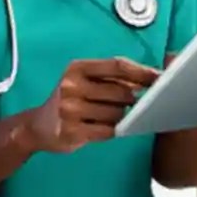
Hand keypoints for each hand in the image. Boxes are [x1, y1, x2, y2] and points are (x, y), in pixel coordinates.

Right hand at [23, 58, 159, 153]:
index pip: (117, 65)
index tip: (159, 78)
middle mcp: (71, 86)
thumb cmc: (69, 100)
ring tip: (107, 116)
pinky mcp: (72, 131)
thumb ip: (111, 77)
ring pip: (117, 114)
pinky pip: (107, 131)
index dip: (141, 71)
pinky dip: (111, 131)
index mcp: (77, 68)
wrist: (37, 127)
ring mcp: (70, 109)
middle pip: (121, 92)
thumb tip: (148, 77)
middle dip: (130, 100)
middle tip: (127, 104)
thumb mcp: (83, 81)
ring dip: (120, 118)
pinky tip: (103, 128)